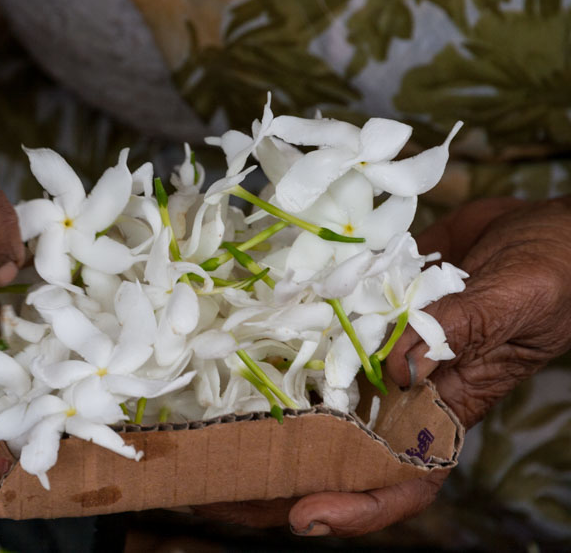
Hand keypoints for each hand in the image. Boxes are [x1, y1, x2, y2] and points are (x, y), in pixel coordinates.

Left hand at [196, 196, 570, 535]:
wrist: (546, 226)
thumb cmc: (556, 268)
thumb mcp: (519, 296)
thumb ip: (463, 328)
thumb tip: (396, 363)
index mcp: (452, 406)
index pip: (408, 479)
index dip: (358, 507)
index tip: (307, 517)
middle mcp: (408, 390)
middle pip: (341, 451)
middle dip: (283, 476)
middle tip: (217, 483)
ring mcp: (382, 352)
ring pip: (320, 396)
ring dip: (267, 414)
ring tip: (206, 425)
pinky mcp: (366, 313)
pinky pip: (322, 335)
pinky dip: (284, 342)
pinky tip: (237, 339)